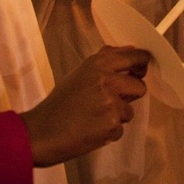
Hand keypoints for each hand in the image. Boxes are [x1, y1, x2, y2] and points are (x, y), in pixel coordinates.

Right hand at [21, 45, 149, 166]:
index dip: (142, 63)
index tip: (143, 67)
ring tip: (92, 118)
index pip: (134, 57)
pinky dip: (107, 132)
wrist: (40, 132)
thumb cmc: (59, 104)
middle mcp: (107, 79)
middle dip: (129, 96)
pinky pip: (119, 129)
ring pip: (129, 111)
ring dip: (115, 117)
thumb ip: (106, 62)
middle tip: (110, 102)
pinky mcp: (111, 125)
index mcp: (98, 63)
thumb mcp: (80, 74)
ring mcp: (111, 103)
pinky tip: (89, 130)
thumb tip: (131, 51)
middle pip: (139, 87)